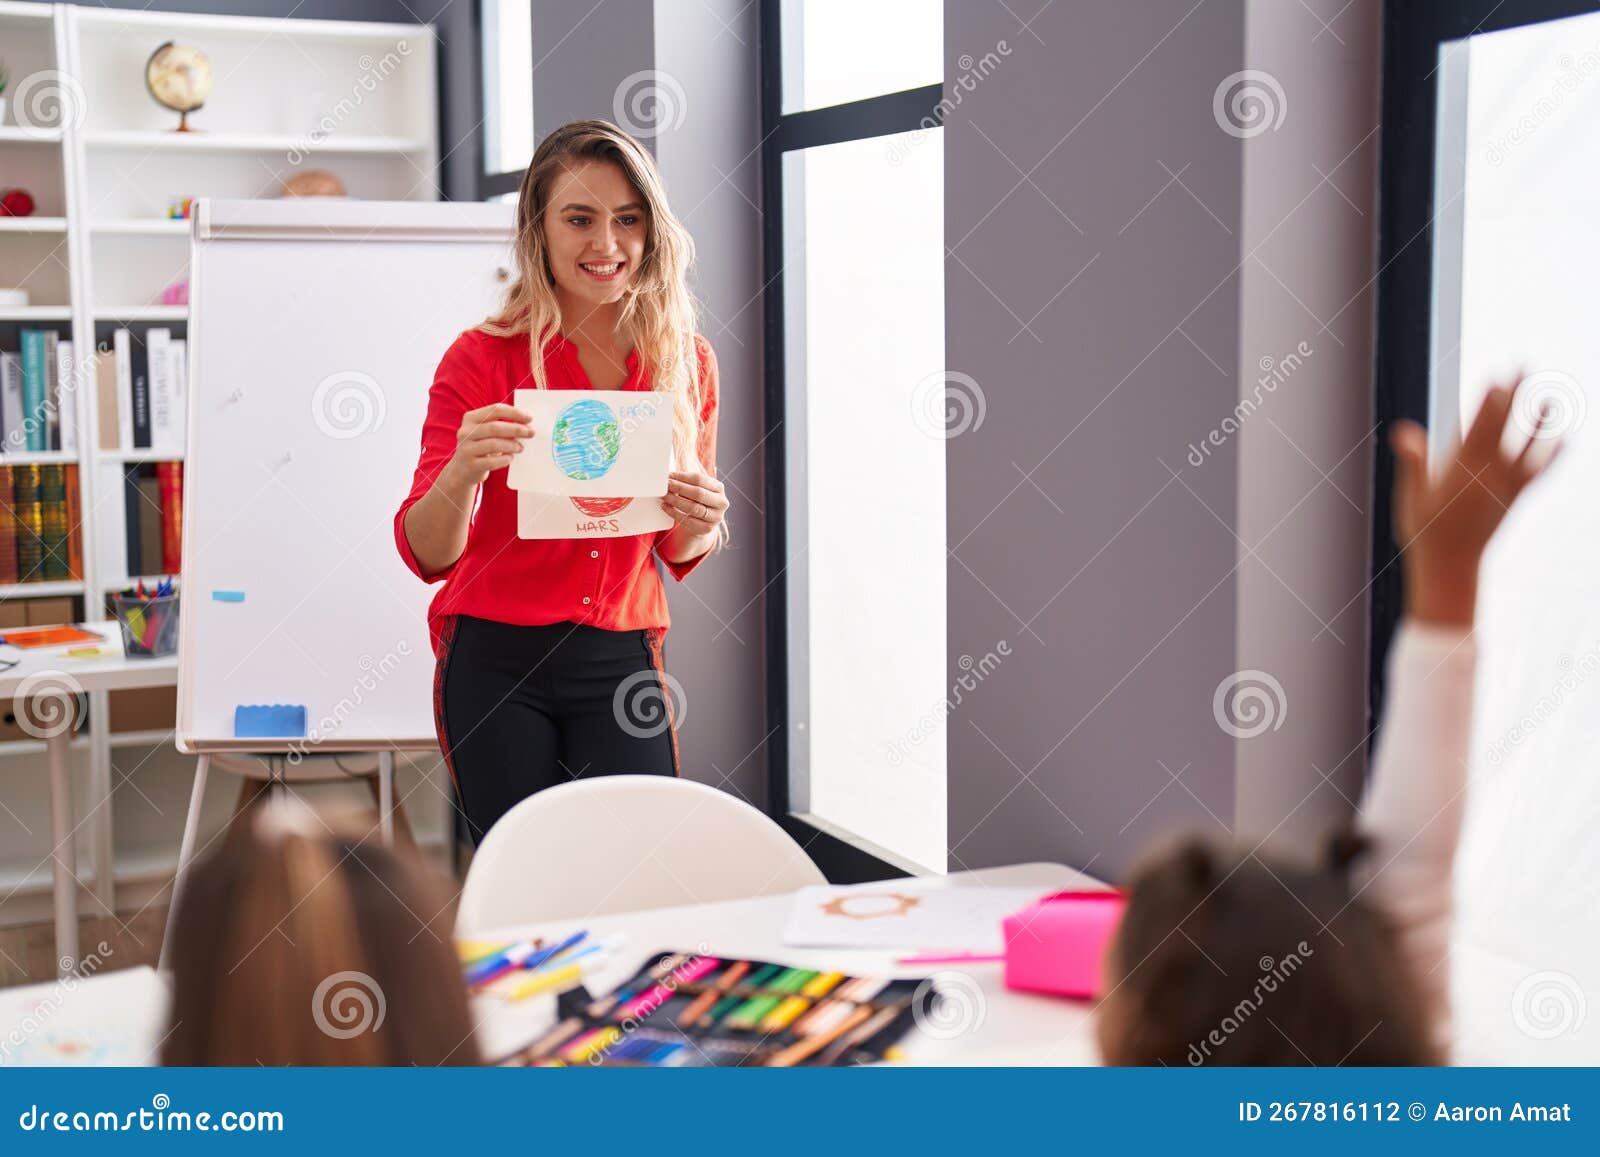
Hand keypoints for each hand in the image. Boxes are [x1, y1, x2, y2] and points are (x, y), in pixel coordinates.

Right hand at [447, 403, 532, 487]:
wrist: (462, 470)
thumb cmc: (481, 447)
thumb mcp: (486, 432)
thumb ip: (501, 425)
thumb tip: (527, 424)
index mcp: (470, 418)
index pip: (495, 410)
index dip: (514, 413)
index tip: (530, 418)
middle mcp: (465, 432)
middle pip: (495, 427)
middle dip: (516, 429)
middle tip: (531, 433)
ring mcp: (466, 449)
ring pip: (493, 444)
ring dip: (511, 445)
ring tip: (521, 447)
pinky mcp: (470, 465)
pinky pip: (491, 461)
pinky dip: (505, 459)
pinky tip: (510, 458)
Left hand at [660, 470, 728, 534]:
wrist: (702, 522)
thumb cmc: (697, 500)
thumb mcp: (696, 488)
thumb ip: (686, 481)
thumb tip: (669, 476)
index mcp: (719, 488)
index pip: (700, 479)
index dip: (682, 477)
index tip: (669, 476)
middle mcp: (721, 502)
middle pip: (698, 493)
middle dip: (679, 488)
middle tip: (666, 486)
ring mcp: (716, 517)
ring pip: (694, 508)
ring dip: (676, 501)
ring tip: (665, 496)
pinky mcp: (707, 528)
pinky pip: (689, 521)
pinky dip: (675, 513)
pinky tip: (666, 507)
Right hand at [1390, 376, 1558, 624]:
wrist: (1450, 566)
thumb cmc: (1424, 530)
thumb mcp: (1411, 496)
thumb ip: (1413, 461)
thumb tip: (1404, 431)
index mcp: (1462, 471)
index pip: (1480, 426)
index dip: (1491, 400)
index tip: (1499, 376)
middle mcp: (1489, 475)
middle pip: (1505, 427)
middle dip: (1513, 396)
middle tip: (1522, 367)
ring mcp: (1506, 486)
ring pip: (1528, 447)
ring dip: (1540, 422)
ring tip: (1550, 398)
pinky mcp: (1515, 498)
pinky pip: (1538, 472)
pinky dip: (1551, 455)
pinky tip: (1563, 440)